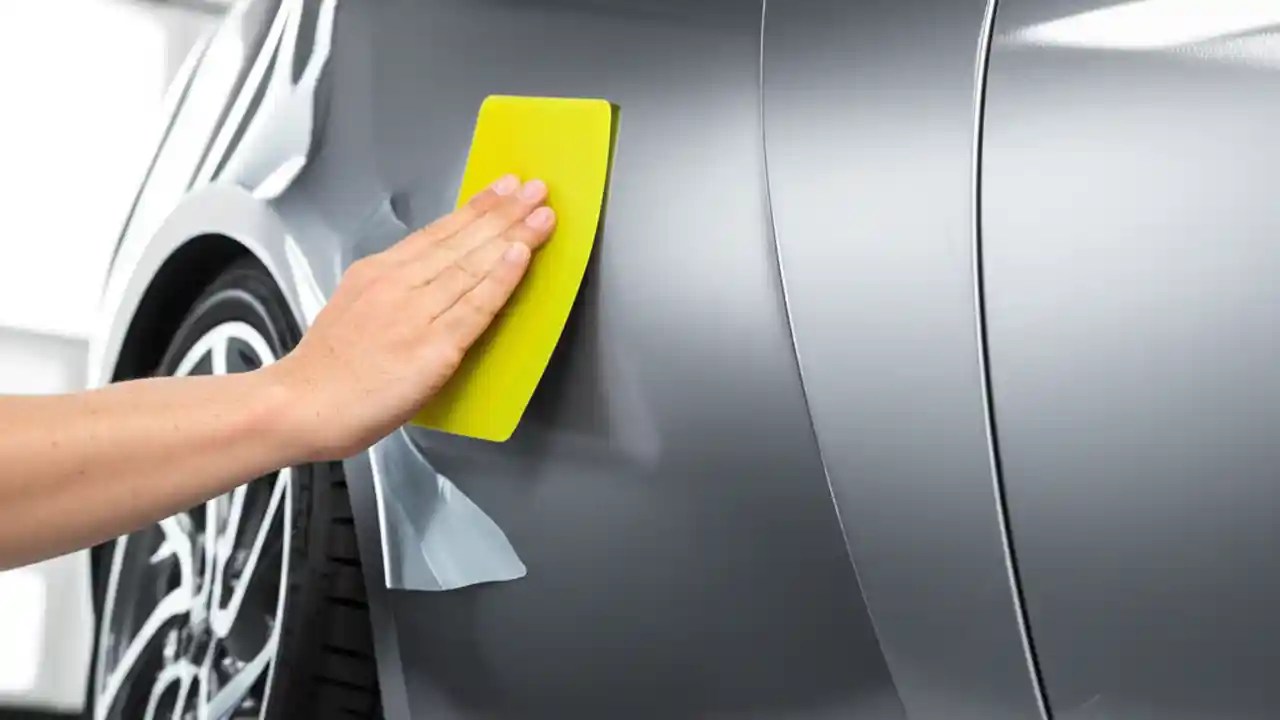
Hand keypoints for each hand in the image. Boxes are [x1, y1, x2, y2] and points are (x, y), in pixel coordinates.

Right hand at [267, 174, 555, 460]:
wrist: (302, 406)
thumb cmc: (326, 372)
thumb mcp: (352, 308)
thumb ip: (392, 291)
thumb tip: (429, 281)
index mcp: (378, 273)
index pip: (437, 233)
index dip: (475, 209)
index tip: (502, 189)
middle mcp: (398, 284)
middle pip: (461, 241)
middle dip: (503, 211)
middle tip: (534, 189)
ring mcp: (417, 314)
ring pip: (473, 265)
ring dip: (513, 235)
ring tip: (541, 213)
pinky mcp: (433, 348)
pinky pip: (476, 306)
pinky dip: (501, 277)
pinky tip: (521, 254)